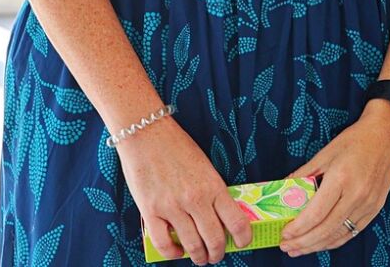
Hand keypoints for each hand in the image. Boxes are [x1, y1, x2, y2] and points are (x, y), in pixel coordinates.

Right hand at [118, 120, 252, 265]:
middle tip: (217, 255)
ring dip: (198, 256)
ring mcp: (172, 207)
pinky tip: (176, 251)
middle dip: (218, 253)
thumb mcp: (206, 167)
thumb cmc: (178, 147)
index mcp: (214, 186)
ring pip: (191, 244)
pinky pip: (163, 242)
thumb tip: (221, 215)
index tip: (242, 243)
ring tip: (199, 258)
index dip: (242, 238)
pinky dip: (172, 252)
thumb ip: (213, 191)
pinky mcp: (150, 211)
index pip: (236, 221)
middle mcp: (195, 199)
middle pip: (214, 238)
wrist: (147, 134)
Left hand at [278, 104, 389, 254]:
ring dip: (316, 245)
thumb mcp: (326, 153)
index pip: (315, 214)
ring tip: (299, 249)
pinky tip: (321, 242)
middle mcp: (357, 194)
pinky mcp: (375, 207)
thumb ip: (304, 174)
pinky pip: (352, 231)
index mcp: (341, 178)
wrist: (389, 133)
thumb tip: (284, 189)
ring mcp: (368, 203)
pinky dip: (334, 240)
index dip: (298, 228)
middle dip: (303, 242)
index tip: (284, 234)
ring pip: (339, 234)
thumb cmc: (358, 139)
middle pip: (325, 229)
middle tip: (286, 246)